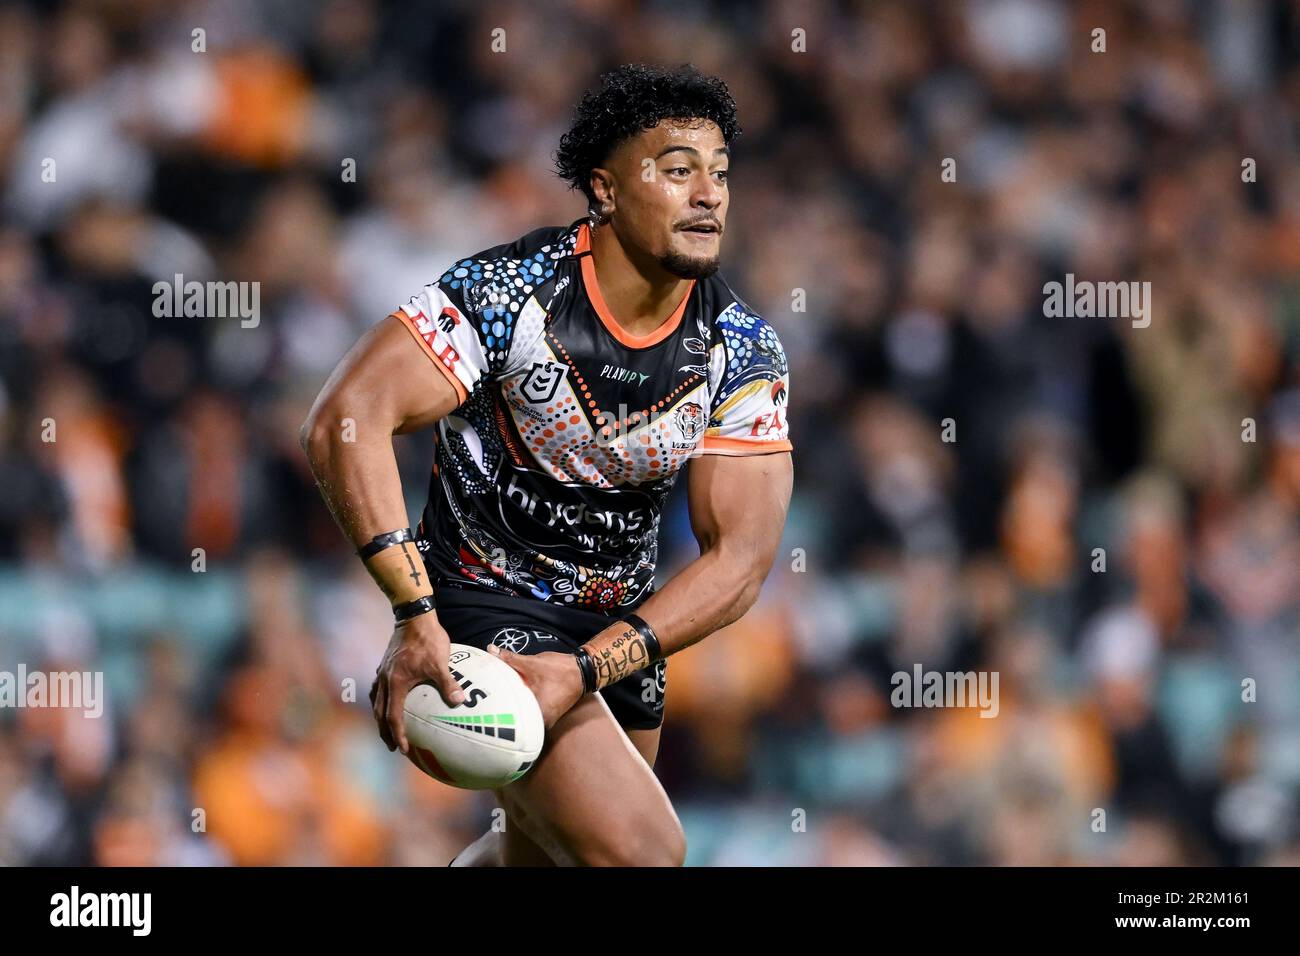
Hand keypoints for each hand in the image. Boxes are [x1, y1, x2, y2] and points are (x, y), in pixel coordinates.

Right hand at [369, 612, 463, 753]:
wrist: (413, 616)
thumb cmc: (428, 640)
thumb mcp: (440, 663)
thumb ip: (448, 683)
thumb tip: (460, 701)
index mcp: (396, 684)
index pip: (393, 717)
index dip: (398, 735)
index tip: (403, 749)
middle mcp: (385, 680)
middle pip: (380, 713)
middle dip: (385, 732)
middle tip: (392, 746)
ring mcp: (382, 672)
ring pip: (377, 701)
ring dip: (381, 717)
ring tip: (386, 728)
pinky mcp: (385, 664)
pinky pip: (378, 688)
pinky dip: (381, 700)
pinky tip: (389, 701)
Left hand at [486, 646, 584, 728]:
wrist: (583, 671)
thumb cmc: (561, 670)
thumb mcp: (532, 663)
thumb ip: (510, 659)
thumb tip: (491, 650)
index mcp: (536, 713)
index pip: (509, 713)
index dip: (495, 704)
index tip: (484, 697)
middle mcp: (541, 722)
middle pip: (515, 713)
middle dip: (502, 702)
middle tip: (487, 693)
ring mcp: (545, 719)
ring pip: (522, 711)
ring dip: (513, 701)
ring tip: (497, 692)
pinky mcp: (547, 713)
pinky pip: (530, 708)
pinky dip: (522, 700)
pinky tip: (514, 692)